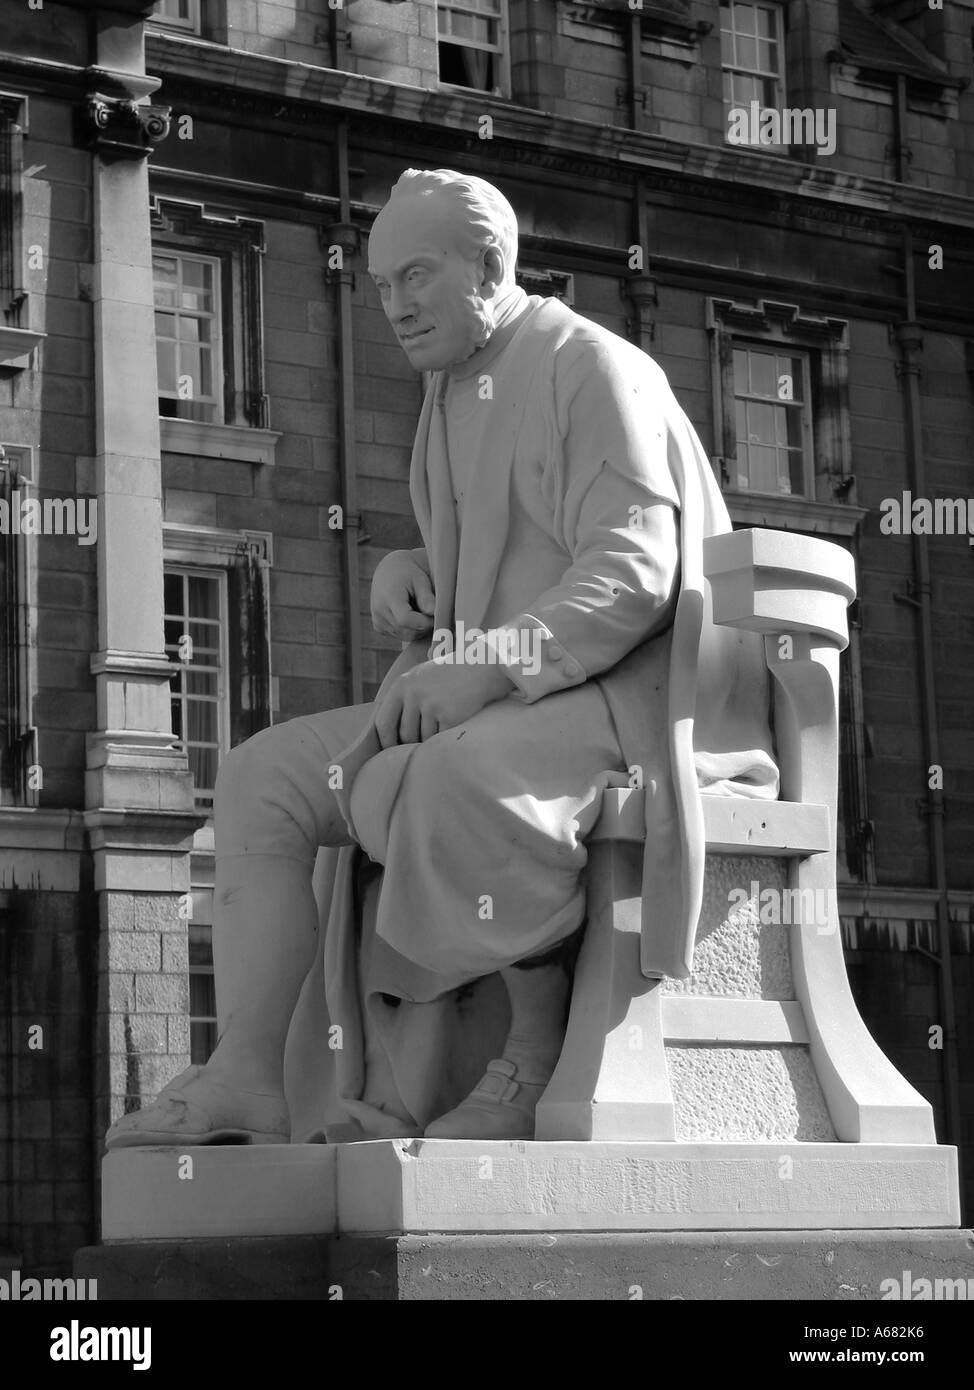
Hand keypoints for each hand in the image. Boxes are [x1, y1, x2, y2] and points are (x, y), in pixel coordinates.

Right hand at [370, 551, 435, 641]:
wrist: (388, 573)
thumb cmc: (408, 575)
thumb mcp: (420, 580)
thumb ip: (426, 597)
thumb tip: (434, 612)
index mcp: (389, 597)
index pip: (405, 620)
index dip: (424, 622)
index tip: (435, 615)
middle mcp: (380, 612)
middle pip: (408, 632)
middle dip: (424, 626)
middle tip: (430, 612)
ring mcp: (378, 622)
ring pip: (406, 636)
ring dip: (418, 628)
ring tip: (418, 610)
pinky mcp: (379, 628)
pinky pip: (400, 635)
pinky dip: (409, 629)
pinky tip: (410, 614)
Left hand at [374, 660, 513, 747]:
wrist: (480, 668)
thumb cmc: (448, 675)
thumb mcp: (419, 677)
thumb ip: (402, 698)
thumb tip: (388, 732)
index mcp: (402, 686)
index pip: (383, 722)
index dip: (385, 740)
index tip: (390, 749)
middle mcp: (414, 695)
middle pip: (405, 734)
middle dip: (413, 741)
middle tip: (424, 737)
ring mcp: (431, 705)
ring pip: (423, 738)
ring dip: (431, 737)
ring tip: (443, 720)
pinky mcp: (449, 715)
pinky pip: (440, 738)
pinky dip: (445, 735)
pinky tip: (453, 721)